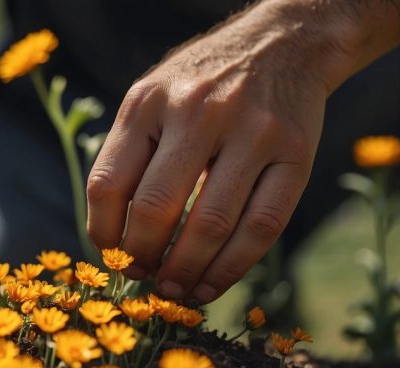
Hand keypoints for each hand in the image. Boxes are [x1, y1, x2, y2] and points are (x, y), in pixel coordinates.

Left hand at [87, 1, 346, 303]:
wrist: (283, 44)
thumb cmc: (201, 84)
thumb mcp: (151, 98)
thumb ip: (128, 155)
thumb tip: (112, 237)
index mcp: (148, 102)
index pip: (108, 184)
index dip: (104, 234)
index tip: (112, 257)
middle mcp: (198, 112)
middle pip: (156, 208)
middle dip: (144, 258)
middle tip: (144, 279)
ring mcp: (252, 132)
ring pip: (210, 224)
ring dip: (185, 271)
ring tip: (173, 291)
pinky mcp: (295, 153)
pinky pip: (261, 227)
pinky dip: (230, 268)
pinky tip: (209, 286)